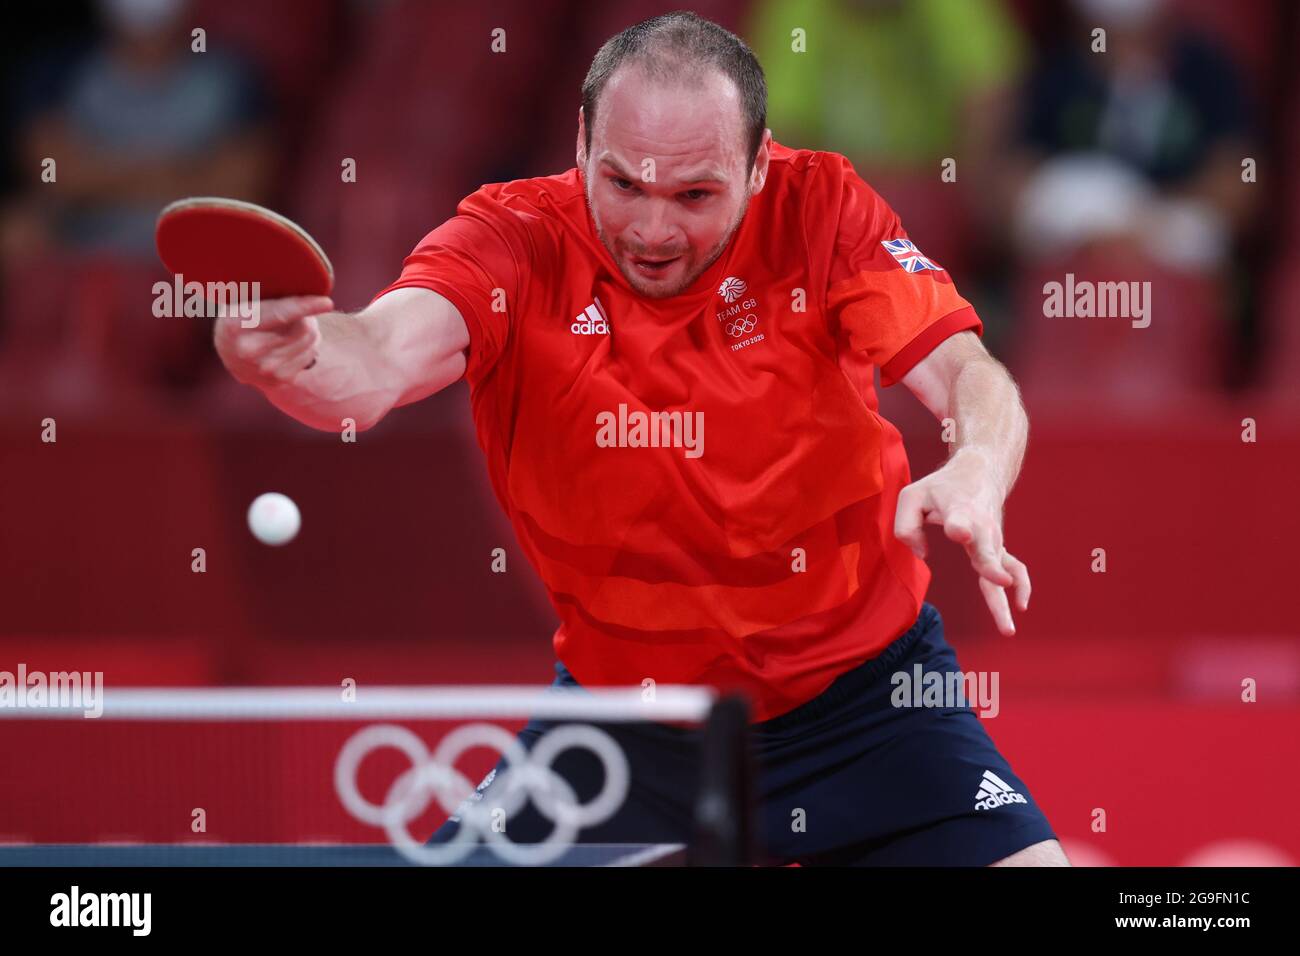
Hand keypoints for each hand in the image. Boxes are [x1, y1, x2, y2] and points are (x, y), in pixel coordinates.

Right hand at [213, 295, 330, 387]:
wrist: (231, 353)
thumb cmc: (242, 315)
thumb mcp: (243, 300)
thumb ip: (267, 295)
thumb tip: (306, 291)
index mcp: (234, 325)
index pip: (279, 314)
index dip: (304, 306)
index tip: (327, 302)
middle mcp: (247, 351)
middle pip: (301, 328)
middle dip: (306, 316)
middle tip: (297, 309)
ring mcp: (263, 369)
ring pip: (309, 340)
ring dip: (309, 329)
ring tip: (291, 326)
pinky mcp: (279, 380)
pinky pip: (310, 355)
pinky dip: (308, 345)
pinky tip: (292, 342)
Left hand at [894, 448, 1030, 635]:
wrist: (979, 473)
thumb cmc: (940, 488)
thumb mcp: (912, 496)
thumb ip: (906, 525)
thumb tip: (922, 555)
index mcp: (957, 509)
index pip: (959, 519)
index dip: (959, 527)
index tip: (960, 533)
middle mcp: (980, 526)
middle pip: (987, 547)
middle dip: (992, 564)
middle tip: (1001, 582)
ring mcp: (992, 538)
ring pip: (1003, 566)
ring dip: (1006, 595)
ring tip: (1007, 628)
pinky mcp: (998, 546)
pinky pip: (1015, 567)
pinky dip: (1022, 586)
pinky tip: (1019, 609)